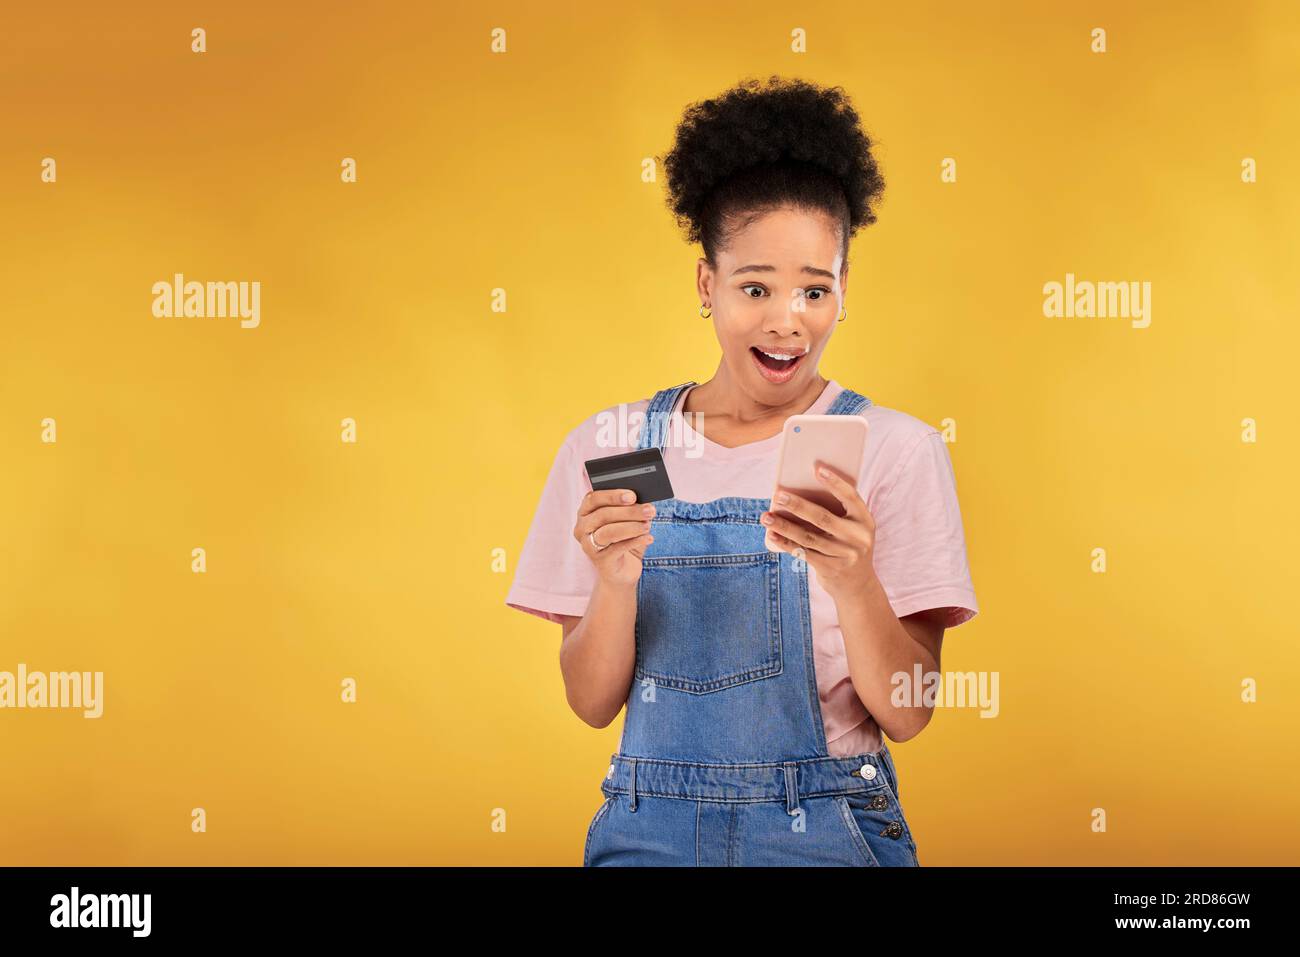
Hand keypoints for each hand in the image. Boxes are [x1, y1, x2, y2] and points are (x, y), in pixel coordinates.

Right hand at [573, 488, 655, 586]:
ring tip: (648, 525)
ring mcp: (588, 545)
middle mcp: (582, 528)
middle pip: (603, 515)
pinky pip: (617, 548)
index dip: (613, 496)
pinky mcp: (600, 561)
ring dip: (631, 527)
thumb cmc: (624, 539)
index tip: (632, 495)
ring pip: (608, 532)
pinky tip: (648, 538)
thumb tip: (642, 502)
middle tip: (649, 510)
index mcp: (585, 512)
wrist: (623, 570)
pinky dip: (635, 541)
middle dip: (629, 511)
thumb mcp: (626, 521)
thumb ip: (629, 509)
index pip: (593, 498)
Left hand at [761, 464, 876, 598]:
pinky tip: (772, 535)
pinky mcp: (830, 569)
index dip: (834, 482)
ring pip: (808, 537)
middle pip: (822, 518)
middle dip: (798, 505)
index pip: (850, 497)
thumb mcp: (852, 528)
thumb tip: (801, 490)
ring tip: (766, 516)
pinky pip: (803, 553)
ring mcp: (844, 555)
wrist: (857, 584)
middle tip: (778, 494)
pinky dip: (785, 543)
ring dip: (784, 526)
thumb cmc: (848, 545)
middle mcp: (857, 538)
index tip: (817, 468)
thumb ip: (837, 512)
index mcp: (865, 521)